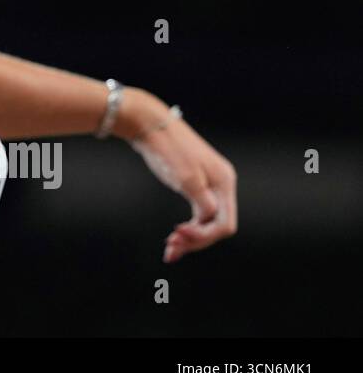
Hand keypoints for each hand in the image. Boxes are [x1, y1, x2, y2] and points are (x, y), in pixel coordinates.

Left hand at [124, 90, 237, 262]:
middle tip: (170, 250)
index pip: (225, 224)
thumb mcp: (186, 178)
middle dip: (195, 240)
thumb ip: (204, 202)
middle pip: (216, 225)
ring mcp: (207, 183)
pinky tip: (174, 236)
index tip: (177, 235)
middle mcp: (220, 184)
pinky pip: (196, 212)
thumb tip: (212, 220)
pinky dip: (186, 227)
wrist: (146, 123)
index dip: (204, 236)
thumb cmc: (166, 149)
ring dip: (190, 237)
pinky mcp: (192, 183)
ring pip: (205, 221)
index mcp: (224, 182)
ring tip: (170, 249)